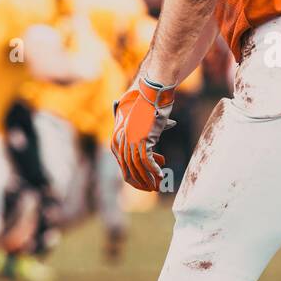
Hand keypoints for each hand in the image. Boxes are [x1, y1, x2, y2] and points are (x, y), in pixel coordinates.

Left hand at [111, 76, 175, 190]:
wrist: (152, 92)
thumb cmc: (149, 106)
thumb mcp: (143, 124)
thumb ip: (144, 137)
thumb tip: (152, 148)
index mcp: (119, 140)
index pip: (124, 166)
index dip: (136, 177)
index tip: (147, 182)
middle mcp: (122, 142)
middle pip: (129, 170)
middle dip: (142, 181)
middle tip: (153, 188)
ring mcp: (130, 141)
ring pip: (138, 167)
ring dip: (149, 178)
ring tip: (159, 184)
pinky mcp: (141, 139)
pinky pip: (147, 160)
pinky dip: (154, 169)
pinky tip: (161, 174)